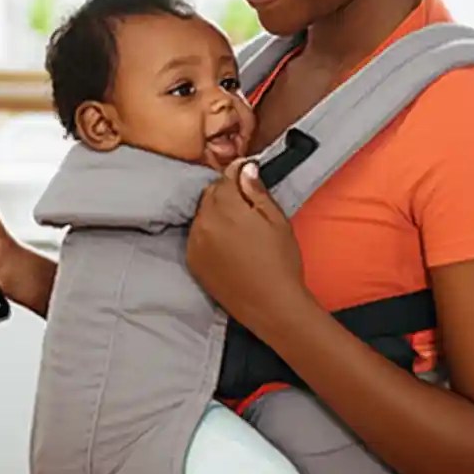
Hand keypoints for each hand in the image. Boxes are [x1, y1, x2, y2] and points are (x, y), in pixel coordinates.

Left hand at [186, 159, 309, 334]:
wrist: (271, 305)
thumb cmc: (281, 263)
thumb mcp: (277, 221)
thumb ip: (257, 191)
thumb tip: (245, 168)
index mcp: (226, 208)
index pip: (226, 176)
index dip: (239, 171)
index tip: (248, 172)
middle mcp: (204, 222)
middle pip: (211, 193)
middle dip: (227, 192)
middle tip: (247, 204)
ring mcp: (195, 242)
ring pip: (202, 213)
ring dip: (216, 212)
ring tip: (238, 226)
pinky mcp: (192, 261)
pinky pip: (197, 235)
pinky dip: (208, 232)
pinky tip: (227, 244)